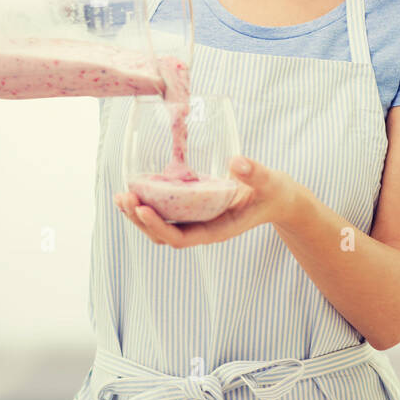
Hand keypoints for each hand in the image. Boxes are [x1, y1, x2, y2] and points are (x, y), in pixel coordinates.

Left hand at [113, 157, 298, 247]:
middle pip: (163, 235)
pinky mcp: (195, 207)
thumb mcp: (270, 183)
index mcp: (218, 229)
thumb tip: (236, 162)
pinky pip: (167, 210)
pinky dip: (150, 201)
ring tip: (121, 196)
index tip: (142, 209)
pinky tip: (138, 186)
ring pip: (161, 225)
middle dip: (140, 219)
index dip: (158, 227)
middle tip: (124, 197)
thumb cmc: (275, 193)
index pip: (181, 238)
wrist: (279, 197)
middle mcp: (204, 228)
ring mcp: (197, 220)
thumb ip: (255, 173)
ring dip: (139, 213)